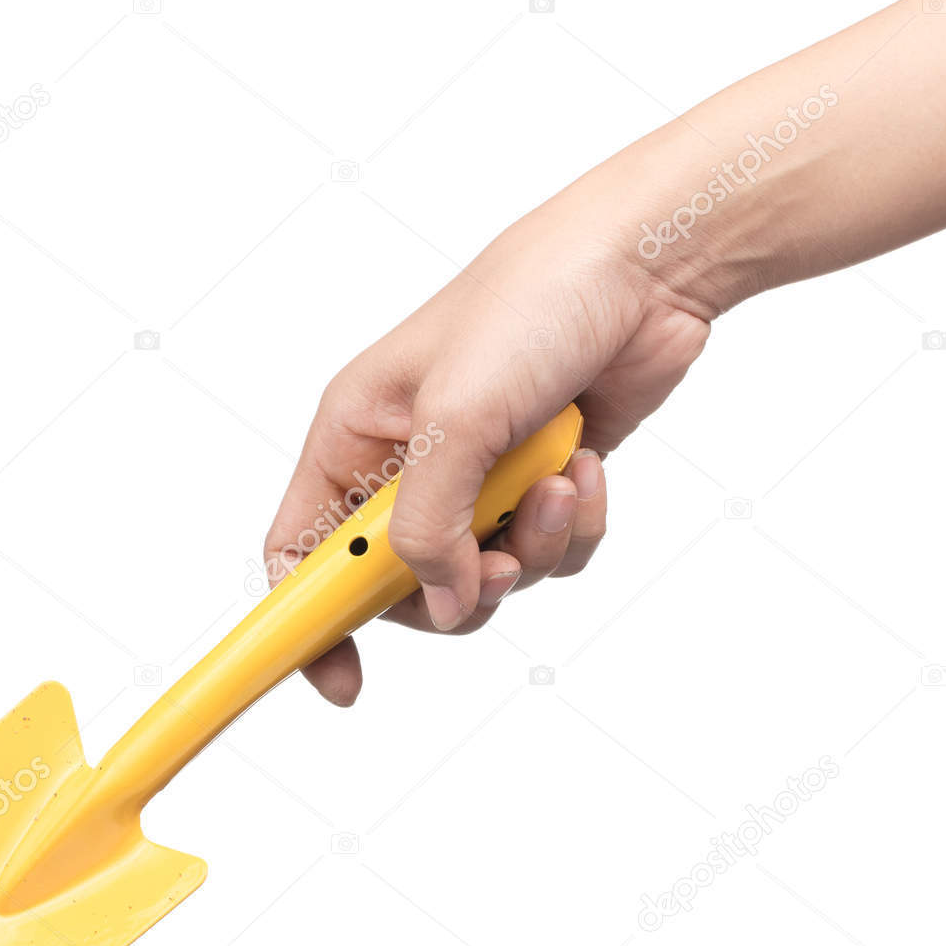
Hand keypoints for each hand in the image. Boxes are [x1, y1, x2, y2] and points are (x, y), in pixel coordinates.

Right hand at [263, 195, 709, 705]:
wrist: (645, 266)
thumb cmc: (528, 305)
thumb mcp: (455, 419)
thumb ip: (429, 526)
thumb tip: (439, 606)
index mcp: (354, 437)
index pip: (301, 550)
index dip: (308, 621)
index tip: (340, 679)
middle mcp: (407, 464)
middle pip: (400, 585)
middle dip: (454, 589)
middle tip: (495, 569)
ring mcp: (478, 478)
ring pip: (484, 577)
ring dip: (531, 548)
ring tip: (555, 488)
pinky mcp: (541, 484)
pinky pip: (549, 552)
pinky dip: (573, 526)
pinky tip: (587, 470)